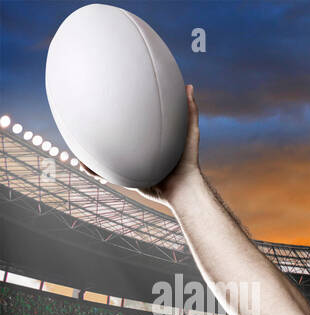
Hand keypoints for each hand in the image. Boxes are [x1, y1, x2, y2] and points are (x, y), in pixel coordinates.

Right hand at [79, 83, 201, 204]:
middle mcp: (134, 148)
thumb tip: (189, 86)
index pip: (128, 120)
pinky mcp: (125, 177)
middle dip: (96, 127)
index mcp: (145, 136)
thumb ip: (189, 110)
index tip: (105, 94)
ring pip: (103, 153)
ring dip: (87, 148)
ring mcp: (128, 162)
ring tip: (74, 139)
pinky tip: (83, 163)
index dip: (116, 110)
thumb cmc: (188, 160)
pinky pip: (104, 173)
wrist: (182, 187)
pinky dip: (93, 168)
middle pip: (111, 135)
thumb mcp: (189, 132)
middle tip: (81, 113)